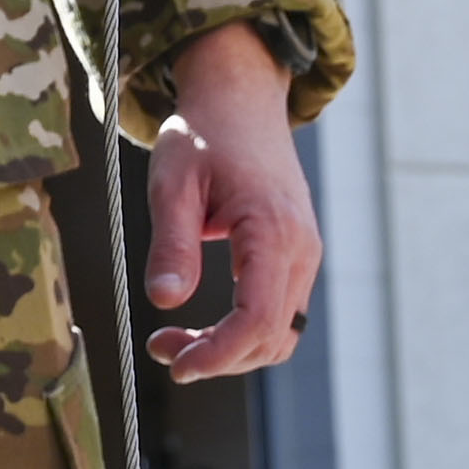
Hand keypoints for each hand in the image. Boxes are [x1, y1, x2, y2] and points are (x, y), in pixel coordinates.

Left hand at [142, 21, 318, 379]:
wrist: (241, 104)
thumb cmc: (204, 136)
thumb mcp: (173, 184)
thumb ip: (172, 244)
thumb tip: (164, 301)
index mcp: (273, 230)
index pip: (259, 319)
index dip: (219, 353)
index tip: (177, 365)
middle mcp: (301, 249)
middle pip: (272, 338)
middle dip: (218, 358)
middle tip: (162, 349)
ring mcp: (305, 257)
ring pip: (281, 335)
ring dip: (232, 352)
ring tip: (177, 340)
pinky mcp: (297, 260)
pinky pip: (281, 316)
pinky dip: (245, 334)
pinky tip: (207, 326)